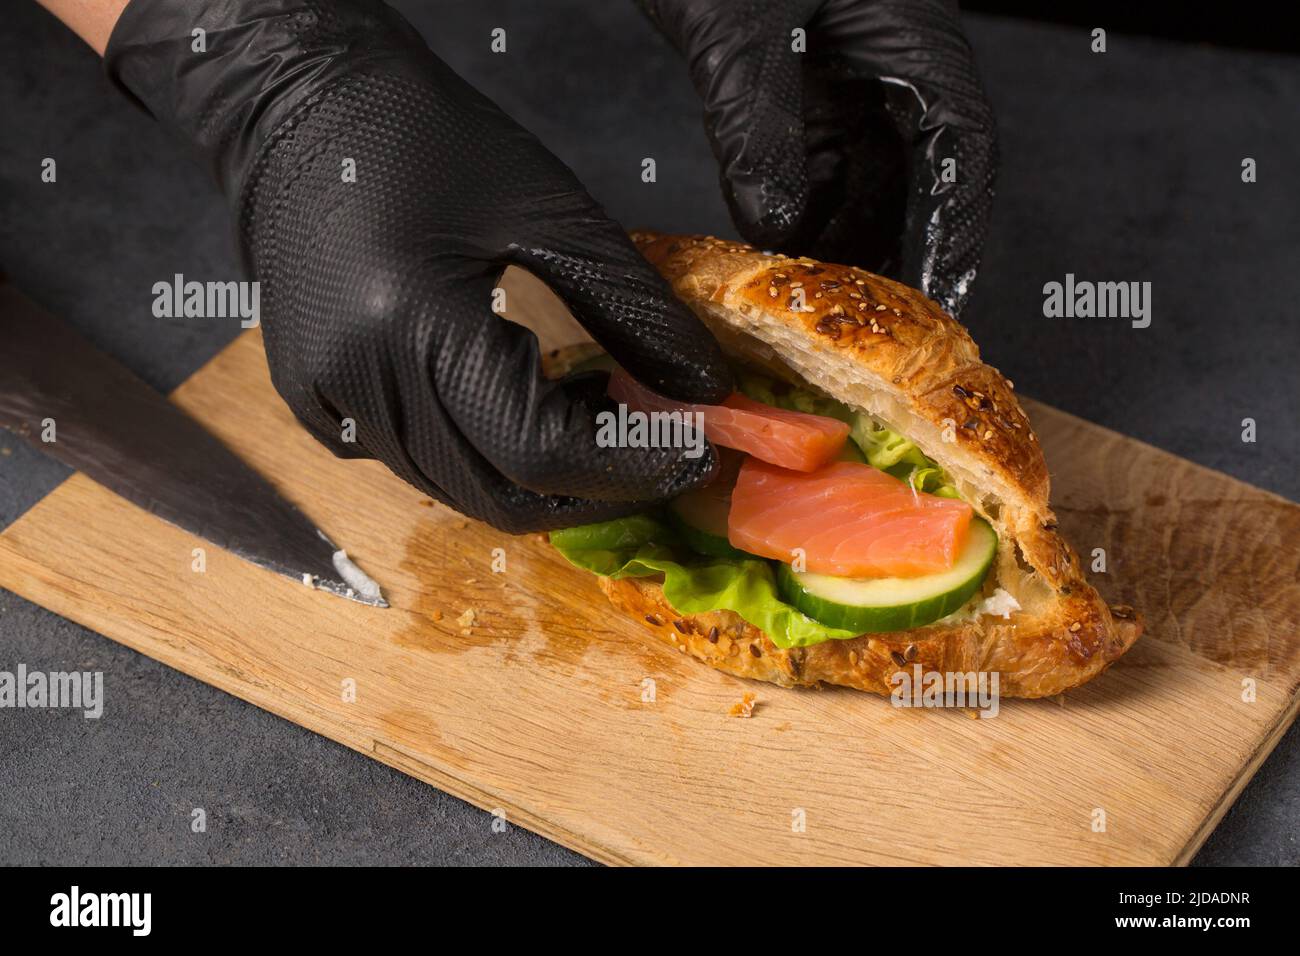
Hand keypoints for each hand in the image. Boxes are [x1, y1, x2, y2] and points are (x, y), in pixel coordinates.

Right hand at [105, 0, 730, 531]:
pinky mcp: (312, 402)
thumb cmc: (428, 138)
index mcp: (411, 325)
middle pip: (496, 495)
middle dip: (591, 488)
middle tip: (658, 451)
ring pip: (457, 488)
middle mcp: (356, 384)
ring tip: (600, 419)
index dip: (627, 465)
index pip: (538, 451)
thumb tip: (702, 389)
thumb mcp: (552, 211)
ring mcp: (324, 402)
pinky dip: (481, 453)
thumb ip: (632, 309)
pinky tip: (523, 404)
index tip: (693, 453)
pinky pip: (415, 462)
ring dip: (539, 473)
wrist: (301, 109)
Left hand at [638, 0, 997, 316]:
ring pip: (863, 170)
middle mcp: (888, 52)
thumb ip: (759, 127)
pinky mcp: (799, 73)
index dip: (956, 229)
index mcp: (910, 29)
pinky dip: (801, 205)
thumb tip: (773, 225)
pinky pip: (813, 154)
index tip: (946, 296)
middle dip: (900, 246)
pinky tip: (785, 250)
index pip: (960, 148)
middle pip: (916, 170)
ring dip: (846, 233)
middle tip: (884, 325)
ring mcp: (844, 63)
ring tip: (831, 306)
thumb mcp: (741, 26)